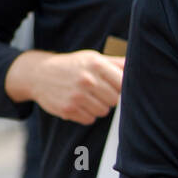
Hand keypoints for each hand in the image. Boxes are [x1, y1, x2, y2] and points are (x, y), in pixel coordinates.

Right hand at [6, 50, 122, 123]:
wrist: (38, 74)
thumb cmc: (72, 65)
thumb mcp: (92, 58)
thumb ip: (116, 63)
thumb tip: (139, 64)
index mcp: (96, 64)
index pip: (124, 84)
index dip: (121, 88)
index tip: (115, 87)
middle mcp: (87, 79)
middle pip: (115, 100)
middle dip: (109, 98)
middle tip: (98, 91)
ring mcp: (77, 96)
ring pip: (103, 111)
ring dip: (98, 107)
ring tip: (86, 97)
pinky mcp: (68, 109)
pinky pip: (89, 119)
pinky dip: (86, 115)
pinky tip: (78, 104)